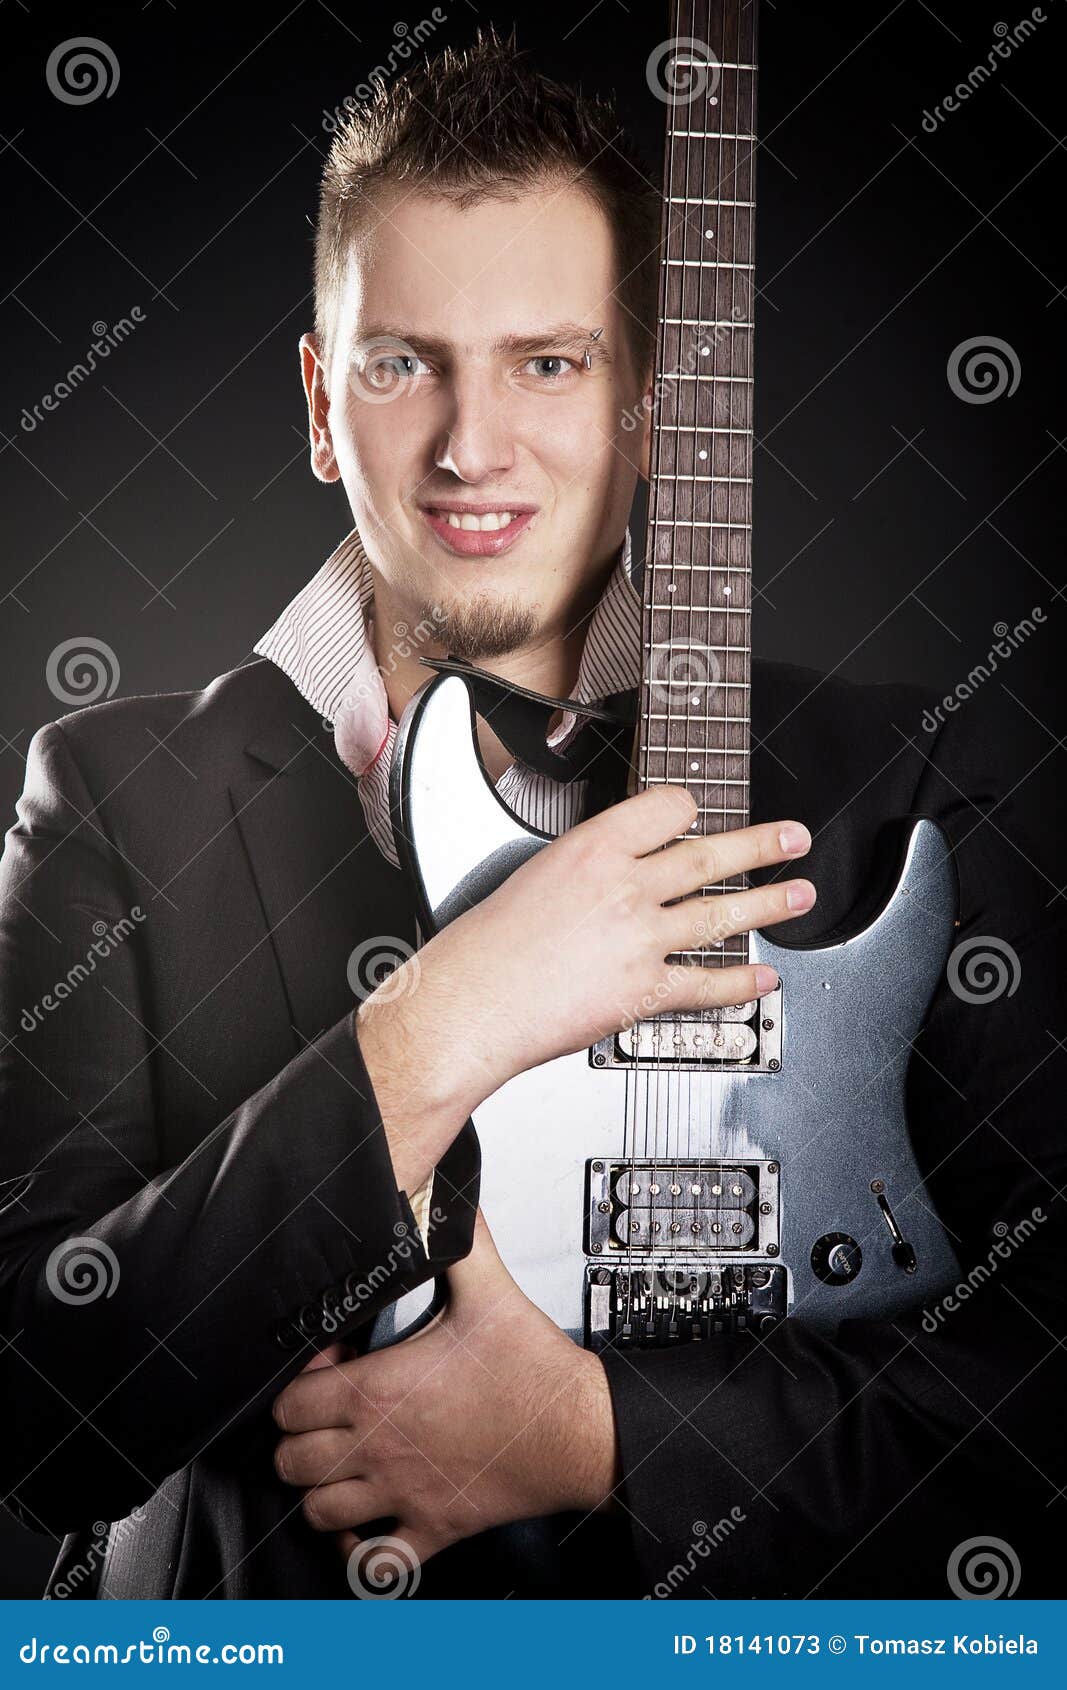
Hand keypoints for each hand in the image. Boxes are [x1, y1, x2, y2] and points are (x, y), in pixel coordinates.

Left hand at [271, 1211, 618, 1572]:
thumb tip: (438, 1194)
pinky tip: (367, 1523)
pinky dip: (358, 1551)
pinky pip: (373, 1564)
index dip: (298, 1385)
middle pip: (290, 1463)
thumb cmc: (534, 1369)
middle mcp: (378, 1448)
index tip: (328, 1371)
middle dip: (297, 1440)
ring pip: (318, 1514)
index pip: (289, 1404)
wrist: (581, 1429)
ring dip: (320, 1492)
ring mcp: (402, 1495)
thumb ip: (458, 1238)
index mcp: (379, 1391)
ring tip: (340, 1467)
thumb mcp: (488, 1289)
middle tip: (326, 1419)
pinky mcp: (434, 1529)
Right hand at [356, 787, 813, 1152]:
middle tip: (791, 838)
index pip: (663, 809)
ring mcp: (640, 939)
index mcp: (590, 848)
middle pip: (708, 857)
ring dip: (769, 904)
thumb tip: (608, 877)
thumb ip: (580, 871)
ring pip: (721, 915)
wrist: (470, 1005)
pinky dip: (742, 983)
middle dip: (761, 845)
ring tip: (798, 893)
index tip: (700, 812)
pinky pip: (706, 984)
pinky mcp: (644, 990)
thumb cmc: (481, 949)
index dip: (688, 808)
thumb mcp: (528, 875)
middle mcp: (624, 887)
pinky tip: (763, 977)